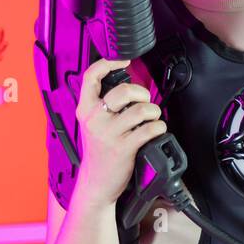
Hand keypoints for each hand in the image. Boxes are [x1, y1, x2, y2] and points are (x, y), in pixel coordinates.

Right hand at [73, 57, 167, 208]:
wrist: (96, 182)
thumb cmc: (100, 151)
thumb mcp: (93, 124)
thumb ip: (103, 106)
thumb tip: (127, 87)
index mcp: (85, 109)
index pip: (91, 77)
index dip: (108, 63)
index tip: (123, 61)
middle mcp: (94, 118)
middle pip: (124, 90)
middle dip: (143, 93)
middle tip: (144, 102)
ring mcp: (108, 133)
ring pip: (142, 110)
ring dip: (154, 113)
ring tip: (151, 119)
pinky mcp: (123, 147)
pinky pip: (150, 129)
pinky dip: (158, 128)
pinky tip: (154, 131)